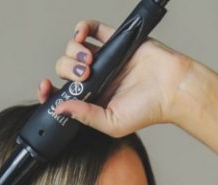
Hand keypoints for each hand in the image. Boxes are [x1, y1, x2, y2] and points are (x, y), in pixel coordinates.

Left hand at [37, 20, 197, 137]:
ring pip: (73, 48)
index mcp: (91, 100)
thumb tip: (59, 108)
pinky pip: (90, 29)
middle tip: (85, 75)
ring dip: (74, 52)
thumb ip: (85, 116)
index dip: (48, 90)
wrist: (171, 88)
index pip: (61, 93)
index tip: (45, 86)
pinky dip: (81, 28)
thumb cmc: (148, 110)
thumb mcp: (112, 123)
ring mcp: (103, 59)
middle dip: (67, 69)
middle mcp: (94, 79)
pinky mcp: (113, 41)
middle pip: (63, 68)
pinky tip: (82, 36)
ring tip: (91, 61)